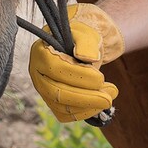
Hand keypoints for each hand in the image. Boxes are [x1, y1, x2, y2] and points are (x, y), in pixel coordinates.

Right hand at [29, 3, 124, 121]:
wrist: (79, 46)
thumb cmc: (81, 37)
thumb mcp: (85, 33)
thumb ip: (86, 43)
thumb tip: (88, 59)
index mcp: (41, 52)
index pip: (56, 68)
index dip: (79, 76)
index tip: (100, 78)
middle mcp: (37, 74)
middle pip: (57, 92)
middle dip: (85, 97)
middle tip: (109, 98)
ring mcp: (43, 90)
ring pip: (62, 107)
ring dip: (88, 106)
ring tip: (110, 96)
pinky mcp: (51, 102)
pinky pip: (65, 114)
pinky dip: (83, 112)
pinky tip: (100, 104)